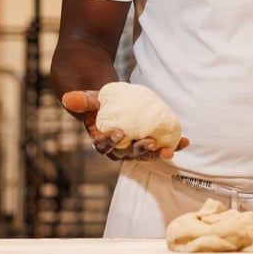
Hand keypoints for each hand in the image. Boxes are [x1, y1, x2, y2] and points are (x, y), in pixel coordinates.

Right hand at [60, 90, 189, 159]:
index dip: (111, 142)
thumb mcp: (90, 99)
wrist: (113, 103)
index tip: (119, 133)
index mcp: (102, 142)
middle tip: (150, 142)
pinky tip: (186, 142)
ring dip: (159, 153)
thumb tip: (67, 99)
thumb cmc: (100, 102)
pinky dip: (174, 144)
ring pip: (147, 154)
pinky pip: (162, 145)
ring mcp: (135, 147)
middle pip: (129, 154)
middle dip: (140, 151)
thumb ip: (81, 101)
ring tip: (171, 150)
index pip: (104, 146)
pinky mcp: (150, 142)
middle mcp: (119, 149)